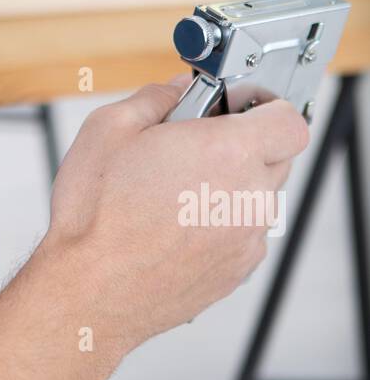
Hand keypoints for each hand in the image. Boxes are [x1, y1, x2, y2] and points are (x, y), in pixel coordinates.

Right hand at [48, 77, 309, 345]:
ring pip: (260, 196)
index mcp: (228, 152)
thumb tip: (177, 90)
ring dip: (233, 184)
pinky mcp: (237, 270)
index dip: (266, 107)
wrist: (90, 289)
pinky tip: (177, 223)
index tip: (238, 107)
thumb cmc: (96, 216)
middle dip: (245, 143)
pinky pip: (244, 232)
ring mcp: (247, 238)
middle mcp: (250, 197)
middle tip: (196, 144)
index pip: (289, 121)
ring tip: (177, 188)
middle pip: (277, 156)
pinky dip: (222, 221)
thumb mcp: (110, 128)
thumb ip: (156, 97)